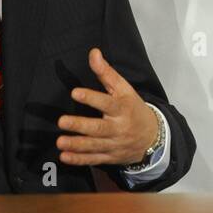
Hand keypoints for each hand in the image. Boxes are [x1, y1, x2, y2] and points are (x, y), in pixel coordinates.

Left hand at [56, 48, 159, 166]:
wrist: (152, 137)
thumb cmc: (133, 108)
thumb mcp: (124, 89)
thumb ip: (107, 73)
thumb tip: (93, 53)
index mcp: (122, 108)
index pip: (106, 102)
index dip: (91, 98)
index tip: (75, 92)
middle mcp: (119, 127)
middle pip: (99, 127)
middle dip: (80, 125)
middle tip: (62, 121)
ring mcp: (114, 144)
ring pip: (94, 145)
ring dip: (77, 144)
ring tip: (60, 142)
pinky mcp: (110, 156)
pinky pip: (94, 159)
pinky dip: (80, 160)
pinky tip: (65, 157)